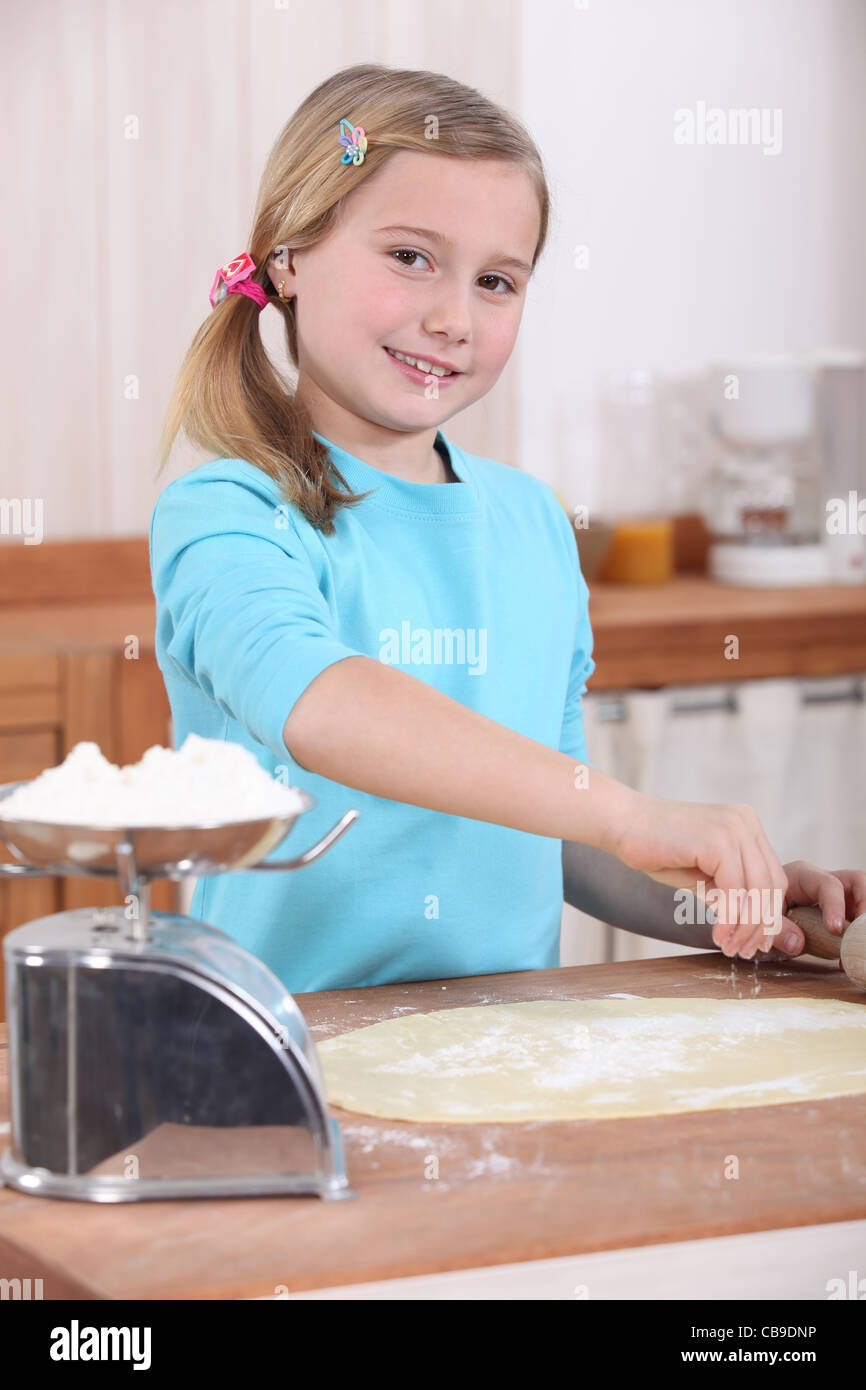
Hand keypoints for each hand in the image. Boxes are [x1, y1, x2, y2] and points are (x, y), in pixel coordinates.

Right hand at [611, 794, 787, 958]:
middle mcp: (747, 822)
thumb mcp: (705, 876)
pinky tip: (719, 935)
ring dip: (746, 927)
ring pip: (758, 890)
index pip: (774, 878)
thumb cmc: (657, 850)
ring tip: (730, 947)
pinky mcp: (717, 840)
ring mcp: (734, 828)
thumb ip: (734, 895)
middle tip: (746, 951)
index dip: (769, 915)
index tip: (756, 944)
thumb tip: (762, 932)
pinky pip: (735, 888)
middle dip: (762, 926)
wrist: (621, 824)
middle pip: (773, 885)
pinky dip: (730, 918)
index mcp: (748, 827)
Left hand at [759, 860, 865, 964]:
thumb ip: (774, 929)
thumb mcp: (759, 917)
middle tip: (860, 934)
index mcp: (802, 876)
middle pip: (857, 882)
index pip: (828, 884)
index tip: (835, 930)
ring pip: (862, 897)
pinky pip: (857, 918)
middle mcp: (823, 882)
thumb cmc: (758, 907)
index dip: (835, 906)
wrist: (755, 911)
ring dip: (863, 921)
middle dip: (864, 905)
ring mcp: (836, 897)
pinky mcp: (841, 912)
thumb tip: (796, 943)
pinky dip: (857, 933)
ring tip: (858, 945)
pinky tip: (849, 955)